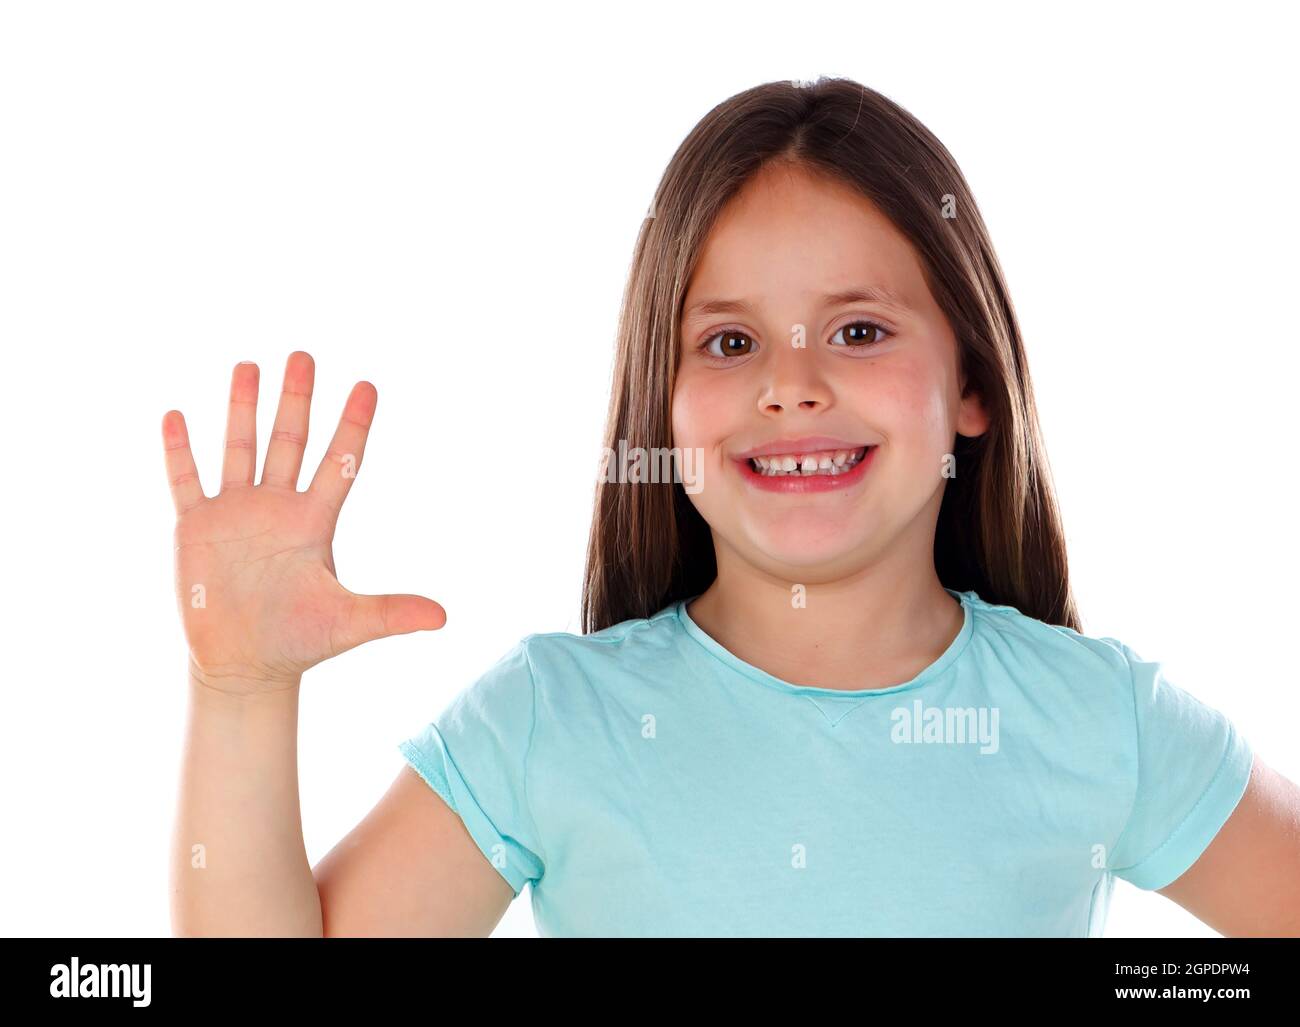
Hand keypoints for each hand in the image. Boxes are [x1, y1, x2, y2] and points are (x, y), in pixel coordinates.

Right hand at [162, 352, 445, 693]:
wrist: (247, 664)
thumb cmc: (302, 641)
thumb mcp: (349, 622)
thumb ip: (392, 613)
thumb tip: (444, 618)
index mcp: (315, 522)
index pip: (340, 462)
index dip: (353, 425)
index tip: (368, 385)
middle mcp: (277, 507)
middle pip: (289, 442)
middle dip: (296, 400)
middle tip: (304, 355)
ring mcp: (236, 513)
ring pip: (240, 448)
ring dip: (243, 409)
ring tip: (249, 365)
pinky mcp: (197, 528)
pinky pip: (186, 481)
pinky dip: (179, 451)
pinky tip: (175, 414)